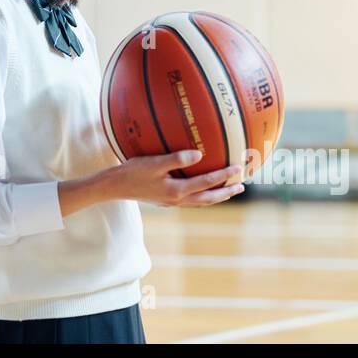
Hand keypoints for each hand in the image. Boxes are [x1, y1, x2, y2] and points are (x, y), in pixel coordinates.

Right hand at [109, 150, 245, 206]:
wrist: (115, 187)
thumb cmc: (133, 171)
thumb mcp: (154, 162)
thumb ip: (177, 158)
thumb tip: (199, 155)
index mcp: (177, 190)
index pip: (206, 182)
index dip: (224, 175)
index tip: (238, 169)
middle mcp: (178, 200)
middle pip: (208, 198)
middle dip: (226, 193)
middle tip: (241, 187)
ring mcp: (172, 203)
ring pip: (201, 202)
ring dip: (216, 197)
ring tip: (228, 192)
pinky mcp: (167, 201)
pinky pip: (192, 201)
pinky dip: (202, 197)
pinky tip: (202, 191)